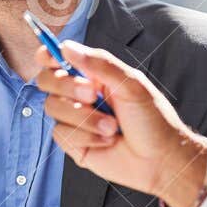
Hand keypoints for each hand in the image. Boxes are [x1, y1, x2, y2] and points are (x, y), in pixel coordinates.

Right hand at [33, 42, 206, 206]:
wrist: (160, 159)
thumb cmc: (152, 119)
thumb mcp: (132, 84)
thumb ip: (100, 64)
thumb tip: (67, 47)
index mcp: (93, 75)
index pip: (58, 59)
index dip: (48, 56)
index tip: (51, 57)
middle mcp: (80, 95)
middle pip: (47, 80)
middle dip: (67, 86)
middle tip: (92, 95)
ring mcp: (75, 119)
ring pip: (53, 107)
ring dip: (84, 117)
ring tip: (112, 127)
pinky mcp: (73, 143)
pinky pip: (61, 133)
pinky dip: (87, 136)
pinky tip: (107, 141)